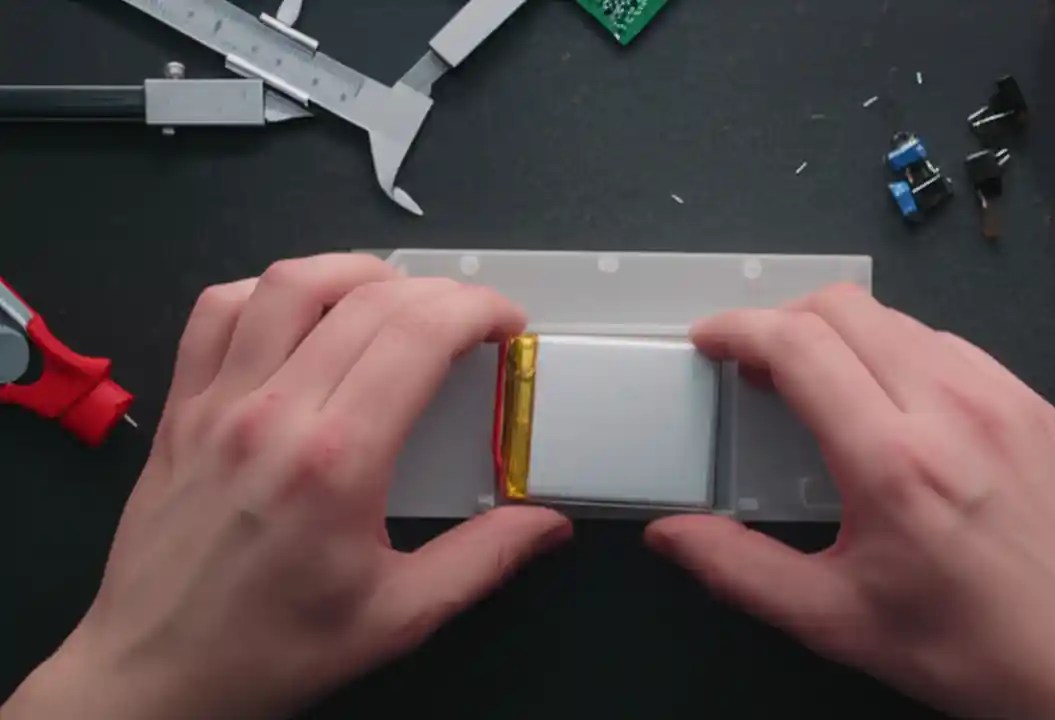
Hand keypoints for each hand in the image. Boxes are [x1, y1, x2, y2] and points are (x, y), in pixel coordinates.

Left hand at [4, 255, 570, 719]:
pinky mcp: (181, 408)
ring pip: (289, 283)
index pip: (418, 334)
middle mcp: (273, 413)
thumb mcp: (398, 616)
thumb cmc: (273, 650)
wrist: (156, 676)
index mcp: (337, 461)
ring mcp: (218, 403)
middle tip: (472, 321)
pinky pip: (216, 311)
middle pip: (368, 299)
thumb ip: (484, 559)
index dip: (477, 310)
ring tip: (397, 296)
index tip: (506, 326)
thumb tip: (549, 524)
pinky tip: (302, 313)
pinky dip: (268, 290)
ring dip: (357, 272)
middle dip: (439, 292)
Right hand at [647, 285, 1054, 719]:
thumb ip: (740, 570)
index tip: (710, 340)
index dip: (739, 329)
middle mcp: (952, 407)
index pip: (799, 345)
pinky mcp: (1037, 404)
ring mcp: (1004, 397)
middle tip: (755, 365)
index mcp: (894, 461)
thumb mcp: (838, 621)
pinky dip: (901, 351)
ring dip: (842, 333)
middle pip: (844, 308)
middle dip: (782, 319)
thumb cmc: (969, 649)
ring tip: (821, 385)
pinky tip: (894, 402)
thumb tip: (670, 534)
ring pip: (899, 320)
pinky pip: (951, 345)